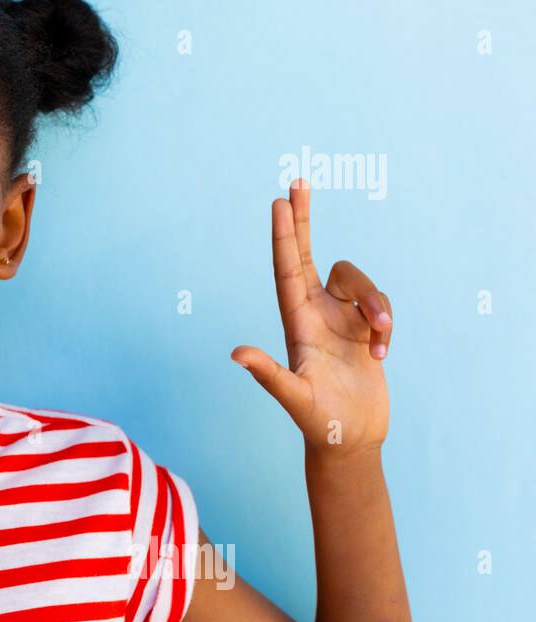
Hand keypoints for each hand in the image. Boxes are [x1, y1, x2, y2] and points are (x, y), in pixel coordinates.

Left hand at [231, 179, 391, 454]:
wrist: (349, 439)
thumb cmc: (318, 422)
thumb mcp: (293, 397)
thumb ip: (268, 375)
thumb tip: (236, 355)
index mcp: (295, 322)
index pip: (286, 268)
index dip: (283, 236)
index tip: (279, 201)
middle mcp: (314, 313)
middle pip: (307, 255)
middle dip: (302, 220)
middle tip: (298, 181)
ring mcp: (340, 318)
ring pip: (361, 282)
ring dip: (377, 303)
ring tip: (379, 339)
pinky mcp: (363, 328)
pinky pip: (380, 306)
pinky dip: (385, 325)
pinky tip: (380, 353)